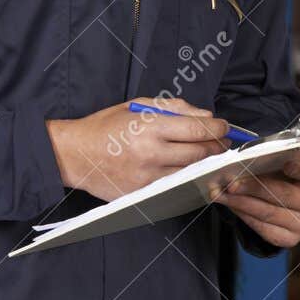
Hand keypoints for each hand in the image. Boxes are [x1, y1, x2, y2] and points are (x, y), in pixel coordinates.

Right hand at [49, 95, 230, 201]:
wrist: (73, 155)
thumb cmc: (106, 126)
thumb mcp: (138, 105)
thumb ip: (176, 108)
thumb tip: (207, 117)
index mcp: (150, 128)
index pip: (198, 130)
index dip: (219, 128)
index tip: (225, 127)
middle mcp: (151, 154)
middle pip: (201, 153)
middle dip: (218, 146)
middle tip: (224, 142)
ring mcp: (147, 177)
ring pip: (191, 172)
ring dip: (205, 163)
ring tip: (208, 154)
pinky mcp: (143, 193)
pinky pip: (175, 186)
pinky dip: (186, 177)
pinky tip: (189, 168)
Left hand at [214, 154, 299, 247]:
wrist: (285, 202)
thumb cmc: (285, 179)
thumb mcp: (285, 164)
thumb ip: (275, 160)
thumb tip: (250, 159)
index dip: (299, 168)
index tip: (284, 164)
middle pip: (284, 194)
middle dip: (253, 187)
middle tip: (231, 182)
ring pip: (268, 213)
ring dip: (241, 202)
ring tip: (222, 193)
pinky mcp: (291, 239)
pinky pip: (263, 228)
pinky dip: (244, 216)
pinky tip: (233, 206)